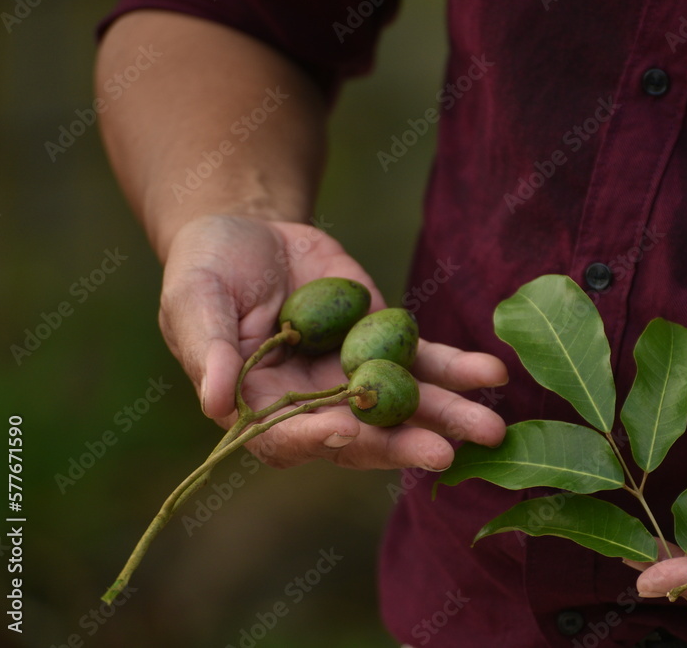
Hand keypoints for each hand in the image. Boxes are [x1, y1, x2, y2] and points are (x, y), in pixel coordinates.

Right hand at [159, 214, 507, 470]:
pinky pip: (426, 362)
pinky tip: (492, 373)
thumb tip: (217, 403)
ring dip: (448, 416)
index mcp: (259, 407)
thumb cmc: (206, 269)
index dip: (316, 439)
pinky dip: (458, 369)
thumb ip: (209, 350)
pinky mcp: (385, 345)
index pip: (287, 438)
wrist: (254, 233)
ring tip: (492, 427)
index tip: (348, 432)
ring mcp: (355, 377)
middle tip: (445, 453)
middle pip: (361, 434)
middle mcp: (314, 404)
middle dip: (403, 444)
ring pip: (405, 405)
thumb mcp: (194, 301)